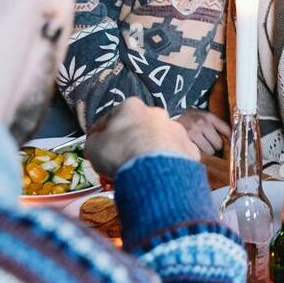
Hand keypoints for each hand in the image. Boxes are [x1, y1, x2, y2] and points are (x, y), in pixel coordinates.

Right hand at [84, 98, 199, 176]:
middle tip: (121, 159)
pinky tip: (159, 175)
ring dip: (151, 151)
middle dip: (130, 141)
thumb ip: (95, 142)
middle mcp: (158, 113)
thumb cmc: (119, 153)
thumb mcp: (93, 147)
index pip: (112, 116)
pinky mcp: (190, 149)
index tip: (97, 145)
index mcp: (132, 107)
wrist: (154, 171)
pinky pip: (175, 156)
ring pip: (160, 141)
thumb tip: (98, 143)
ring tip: (141, 170)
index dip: (102, 132)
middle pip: (139, 128)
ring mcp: (177, 130)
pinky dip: (167, 164)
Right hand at [177, 108, 231, 154]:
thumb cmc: (188, 118)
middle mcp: (202, 124)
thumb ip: (215, 124)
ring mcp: (193, 132)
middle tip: (210, 146)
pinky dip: (198, 153)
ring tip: (201, 147)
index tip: (230, 145)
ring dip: (207, 152)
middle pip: (218, 144)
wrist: (169, 117)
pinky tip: (194, 149)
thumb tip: (231, 137)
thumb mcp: (202, 115)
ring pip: (209, 151)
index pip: (226, 130)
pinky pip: (198, 153)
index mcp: (208, 117)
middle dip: (216, 147)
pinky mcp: (186, 140)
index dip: (230, 139)